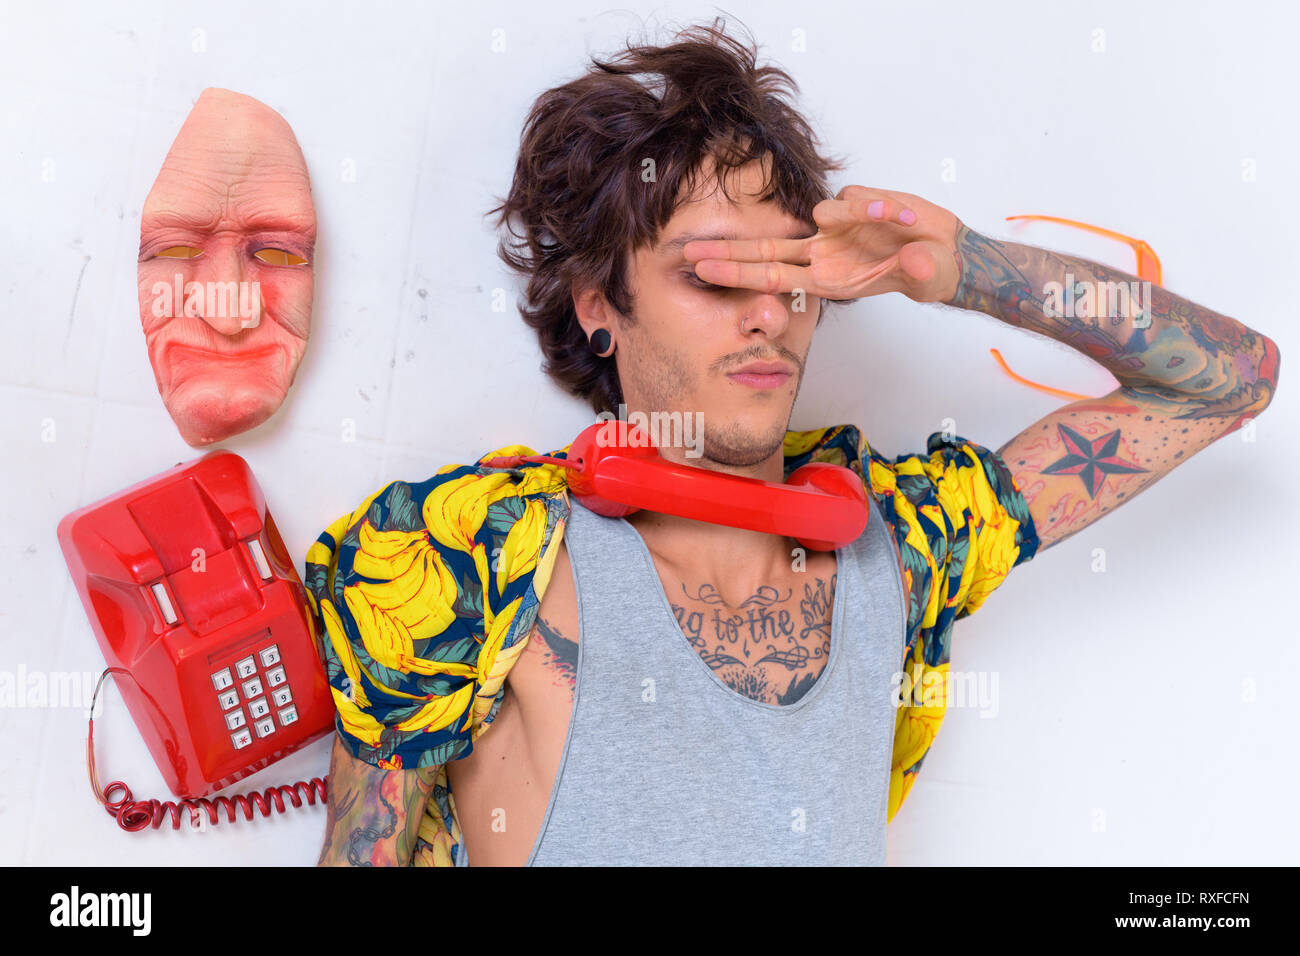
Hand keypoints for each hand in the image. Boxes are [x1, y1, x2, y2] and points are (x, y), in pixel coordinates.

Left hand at [683, 185, 962, 304]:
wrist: (946, 254)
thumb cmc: (930, 273)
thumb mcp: (928, 275)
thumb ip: (918, 269)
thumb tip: (914, 261)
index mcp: (830, 278)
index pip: (773, 276)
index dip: (736, 273)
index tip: (700, 269)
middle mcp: (826, 254)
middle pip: (767, 250)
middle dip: (727, 251)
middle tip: (685, 249)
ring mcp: (839, 229)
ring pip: (825, 209)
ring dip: (864, 210)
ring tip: (905, 219)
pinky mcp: (857, 205)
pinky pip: (857, 194)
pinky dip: (884, 202)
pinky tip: (909, 216)